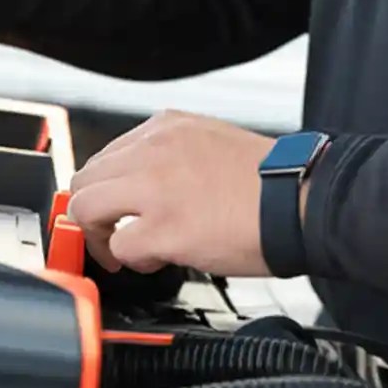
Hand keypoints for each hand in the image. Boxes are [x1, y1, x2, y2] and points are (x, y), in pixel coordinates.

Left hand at [68, 110, 276, 276]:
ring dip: (101, 235)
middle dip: (94, 213)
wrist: (301, 200)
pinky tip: (157, 258)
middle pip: (86, 181)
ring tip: (126, 250)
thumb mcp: (210, 141)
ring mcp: (155, 188)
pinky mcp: (164, 228)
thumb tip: (143, 185)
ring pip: (87, 208)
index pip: (106, 155)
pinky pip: (119, 246)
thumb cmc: (269, 180)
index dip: (106, 189)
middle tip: (111, 234)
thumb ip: (170, 154)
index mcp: (166, 127)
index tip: (114, 208)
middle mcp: (153, 150)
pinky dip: (132, 259)